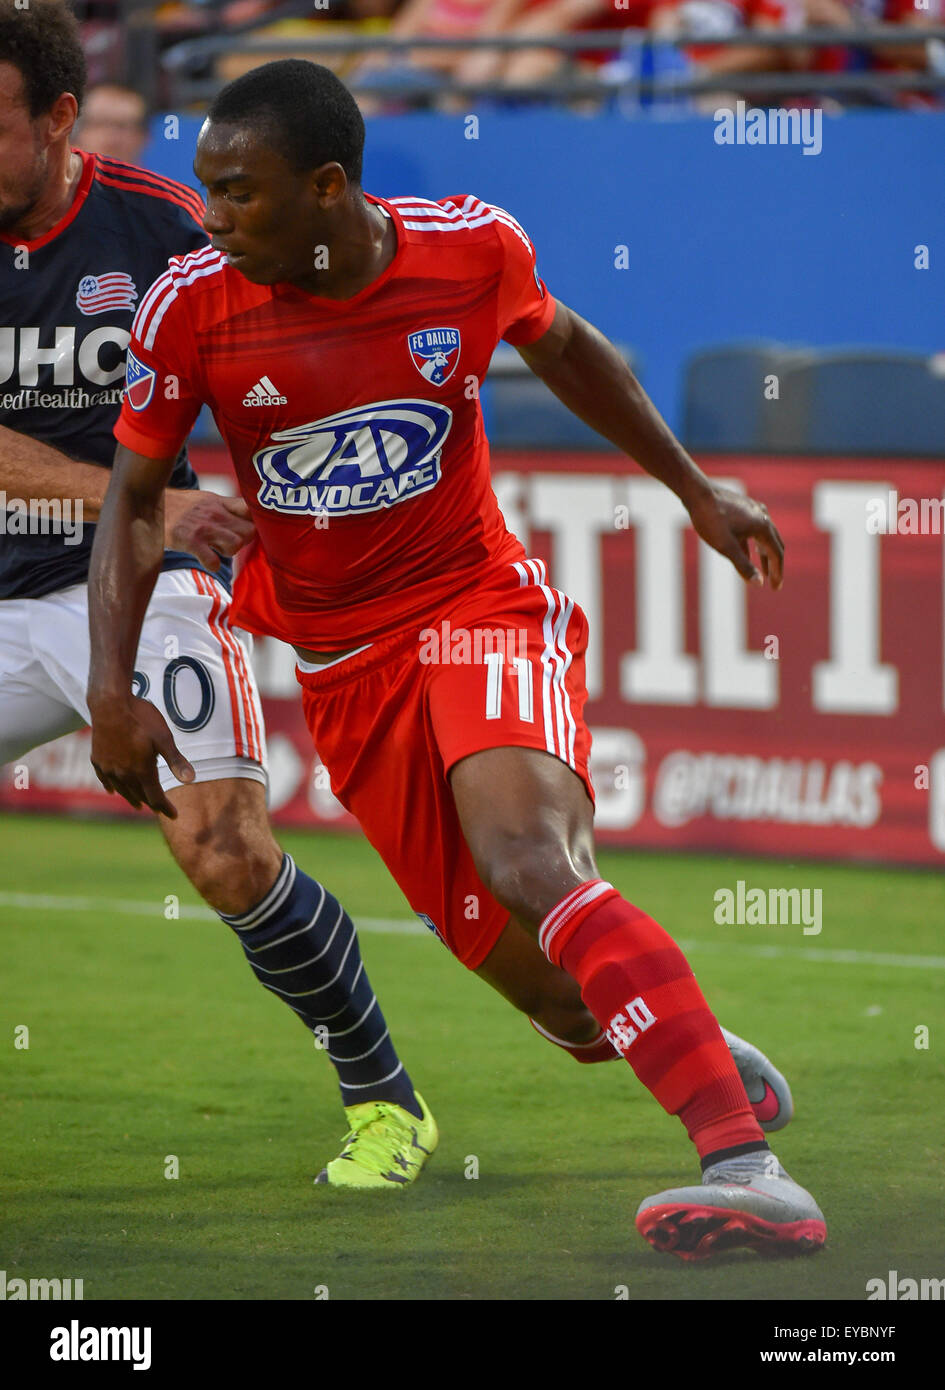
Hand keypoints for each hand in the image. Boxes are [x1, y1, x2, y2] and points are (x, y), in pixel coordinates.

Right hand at [90, 696, 193, 817]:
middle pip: (139, 795)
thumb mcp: (164, 738)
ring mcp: (108, 767)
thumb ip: (175, 760)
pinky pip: (104, 779)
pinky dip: (110, 786)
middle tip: (159, 809)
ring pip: (122, 789)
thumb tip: (191, 780)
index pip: (156, 797)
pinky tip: (111, 790)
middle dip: (151, 803)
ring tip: (137, 805)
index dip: (166, 808)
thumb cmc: (141, 718)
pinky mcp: (98, 758)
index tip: (174, 815)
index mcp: (141, 770)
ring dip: (131, 798)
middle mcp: (124, 773)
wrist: (110, 703)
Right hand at [164, 490, 254, 570]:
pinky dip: (212, 565)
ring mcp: (203, 528)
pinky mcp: (189, 541)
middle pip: (249, 532)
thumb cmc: (180, 506)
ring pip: (235, 545)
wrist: (147, 503)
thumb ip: (227, 507)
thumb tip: (250, 517)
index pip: (251, 509)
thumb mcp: (205, 499)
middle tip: (229, 543)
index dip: (256, 522)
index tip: (248, 529)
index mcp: (219, 502)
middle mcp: (214, 513)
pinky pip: (213, 560)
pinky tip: (206, 560)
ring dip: (229, 552)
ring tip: (217, 550)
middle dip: (243, 541)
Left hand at [686, 482, 784, 589]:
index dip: (777, 572)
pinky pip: (753, 530)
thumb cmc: (710, 520)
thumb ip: (743, 566)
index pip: (776, 554)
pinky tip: (747, 554)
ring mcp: (754, 510)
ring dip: (764, 555)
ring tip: (763, 571)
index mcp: (762, 526)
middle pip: (774, 544)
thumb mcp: (725, 547)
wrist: (697, 493)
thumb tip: (759, 583)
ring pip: (764, 537)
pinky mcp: (744, 508)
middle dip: (774, 565)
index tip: (775, 588)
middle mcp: (763, 516)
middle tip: (773, 582)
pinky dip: (753, 545)